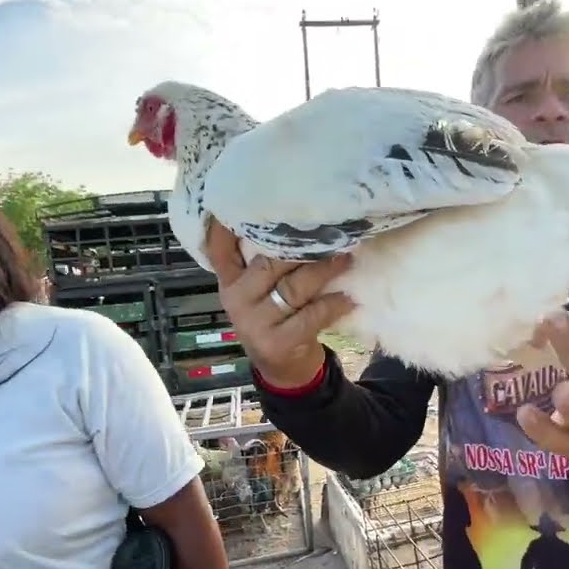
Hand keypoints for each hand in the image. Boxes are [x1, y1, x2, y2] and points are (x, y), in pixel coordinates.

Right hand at [205, 223, 354, 388]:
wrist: (283, 370)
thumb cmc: (276, 318)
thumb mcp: (261, 291)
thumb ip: (266, 261)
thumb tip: (302, 219)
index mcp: (229, 281)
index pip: (219, 248)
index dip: (226, 224)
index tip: (247, 197)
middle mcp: (235, 299)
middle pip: (269, 262)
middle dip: (303, 245)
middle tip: (332, 228)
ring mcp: (254, 323)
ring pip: (294, 287)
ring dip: (325, 269)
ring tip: (347, 257)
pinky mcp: (277, 343)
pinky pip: (311, 316)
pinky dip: (333, 304)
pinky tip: (349, 297)